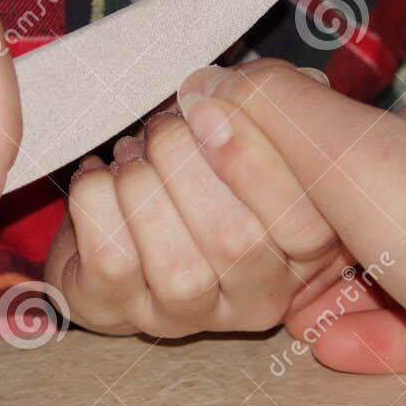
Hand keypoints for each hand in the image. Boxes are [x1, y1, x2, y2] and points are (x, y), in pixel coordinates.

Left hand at [44, 61, 347, 337]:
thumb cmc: (195, 171)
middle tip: (161, 125)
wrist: (118, 222)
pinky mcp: (117, 312)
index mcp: (303, 255)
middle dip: (186, 164)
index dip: (256, 162)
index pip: (307, 225)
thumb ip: (267, 110)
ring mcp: (185, 316)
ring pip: (177, 266)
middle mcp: (255, 299)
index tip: (207, 109)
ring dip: (143, 187)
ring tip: (131, 153)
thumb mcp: (245, 134)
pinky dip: (98, 200)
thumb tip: (239, 88)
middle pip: (237, 242)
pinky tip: (100, 176)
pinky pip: (111, 260)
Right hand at [175, 62, 405, 405]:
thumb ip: (278, 115)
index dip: (272, 172)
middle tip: (239, 264)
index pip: (334, 142)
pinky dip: (368, 341)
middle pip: (352, 216)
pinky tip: (325, 347)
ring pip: (381, 281)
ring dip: (326, 295)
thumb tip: (209, 80)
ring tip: (275, 311)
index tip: (220, 201)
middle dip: (293, 241)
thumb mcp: (358, 153)